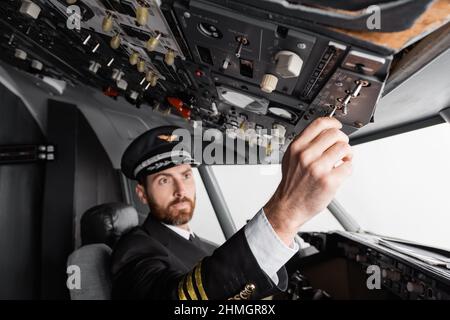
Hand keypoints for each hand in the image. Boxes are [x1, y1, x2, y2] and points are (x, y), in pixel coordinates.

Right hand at [264, 117, 352, 245]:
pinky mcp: (329, 181)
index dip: (332, 122)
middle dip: (342, 140)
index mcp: (296, 147)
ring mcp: (318, 168)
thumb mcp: (291, 158)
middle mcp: (306, 155)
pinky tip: (339, 172)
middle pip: (335, 134)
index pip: (319, 124)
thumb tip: (324, 132)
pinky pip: (348, 167)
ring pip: (344, 148)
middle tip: (341, 148)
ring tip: (341, 161)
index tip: (337, 126)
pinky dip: (347, 169)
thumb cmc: (291, 184)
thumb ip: (304, 144)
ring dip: (347, 154)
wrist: (288, 206)